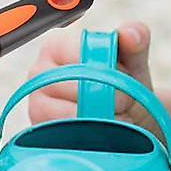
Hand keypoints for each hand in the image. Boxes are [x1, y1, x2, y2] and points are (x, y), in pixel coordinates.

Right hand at [26, 21, 157, 131]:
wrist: (126, 116)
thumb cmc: (123, 82)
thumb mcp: (133, 59)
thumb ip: (136, 39)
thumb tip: (131, 34)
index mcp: (55, 46)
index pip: (77, 54)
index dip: (108, 69)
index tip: (125, 76)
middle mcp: (38, 72)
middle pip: (72, 86)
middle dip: (108, 97)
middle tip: (126, 101)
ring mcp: (35, 102)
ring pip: (68, 114)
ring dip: (101, 119)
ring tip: (118, 117)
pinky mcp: (40, 129)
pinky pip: (65, 135)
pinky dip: (90, 137)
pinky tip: (104, 133)